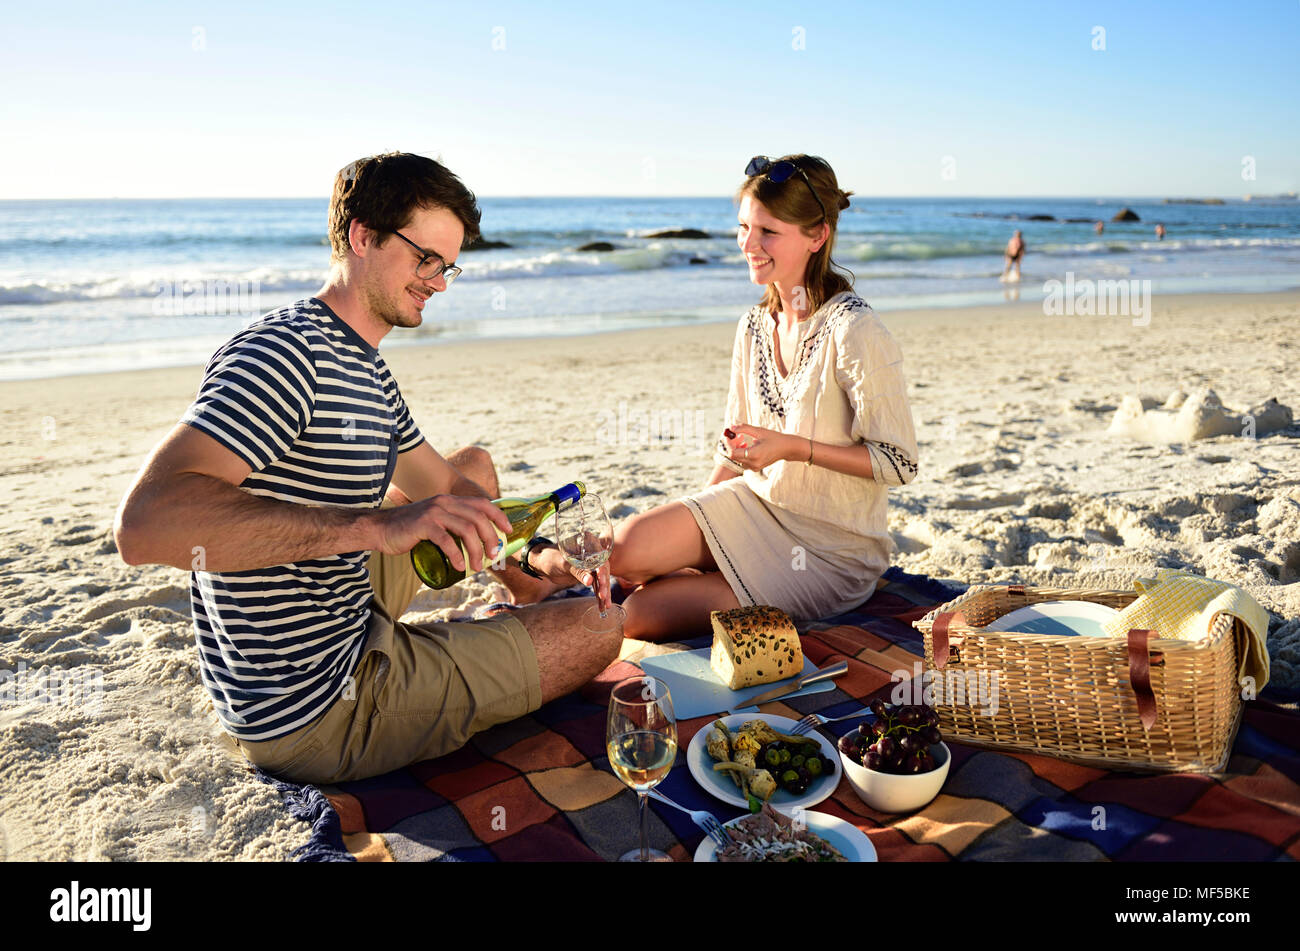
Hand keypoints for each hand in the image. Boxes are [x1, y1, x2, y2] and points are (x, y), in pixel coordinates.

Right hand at [373, 494, 511, 571]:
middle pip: (478, 518)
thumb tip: (475, 543)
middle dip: (491, 538)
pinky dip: (455, 554)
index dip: (499, 516)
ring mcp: (434, 512)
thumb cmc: (410, 530)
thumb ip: (451, 525)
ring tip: (476, 566)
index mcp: (450, 501)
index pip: (482, 503)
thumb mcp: (435, 521)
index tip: (509, 531)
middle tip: (492, 555)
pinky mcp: (423, 525)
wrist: (380, 529)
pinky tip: (459, 566)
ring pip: (466, 529)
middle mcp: (445, 502)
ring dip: (476, 550)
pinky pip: (446, 540)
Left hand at [531, 546, 612, 610]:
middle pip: (603, 572)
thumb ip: (577, 571)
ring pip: (601, 581)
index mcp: (589, 547)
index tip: (602, 582)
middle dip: (604, 585)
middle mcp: (593, 556)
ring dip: (604, 593)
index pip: (600, 560)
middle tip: (604, 597)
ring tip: (606, 606)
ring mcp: (591, 567)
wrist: (543, 563)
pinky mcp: (587, 576)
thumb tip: (590, 581)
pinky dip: (599, 596)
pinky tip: (602, 606)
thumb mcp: (564, 564)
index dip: (602, 571)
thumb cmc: (551, 558)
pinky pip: (596, 586)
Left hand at [722, 423, 801, 470]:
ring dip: (737, 449)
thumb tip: (731, 427)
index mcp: (754, 455)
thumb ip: (744, 428)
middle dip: (732, 445)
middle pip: (733, 456)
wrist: (787, 449)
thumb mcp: (759, 431)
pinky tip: (747, 445)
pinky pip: (743, 461)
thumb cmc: (774, 438)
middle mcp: (753, 464)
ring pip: (737, 459)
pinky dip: (741, 453)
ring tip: (743, 439)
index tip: (727, 435)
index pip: (732, 453)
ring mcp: (754, 467)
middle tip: (736, 435)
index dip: (727, 444)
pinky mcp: (755, 468)